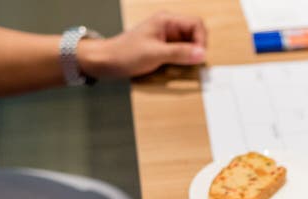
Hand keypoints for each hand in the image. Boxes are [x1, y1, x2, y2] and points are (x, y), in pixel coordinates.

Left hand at [78, 11, 206, 79]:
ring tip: (181, 66)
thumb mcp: (155, 54)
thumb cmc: (125, 53)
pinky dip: (181, 61)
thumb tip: (201, 53)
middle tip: (192, 63)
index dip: (201, 40)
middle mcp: (168, 26)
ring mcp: (166, 37)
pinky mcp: (163, 48)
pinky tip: (174, 68)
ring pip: (189, 45)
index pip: (196, 24)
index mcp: (167, 20)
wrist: (106, 61)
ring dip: (189, 57)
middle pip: (195, 34)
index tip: (198, 56)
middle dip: (196, 49)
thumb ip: (180, 53)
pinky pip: (180, 53)